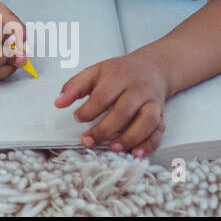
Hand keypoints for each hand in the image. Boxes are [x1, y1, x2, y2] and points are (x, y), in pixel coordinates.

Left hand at [54, 51, 168, 157]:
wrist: (152, 67)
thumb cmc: (120, 72)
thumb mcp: (95, 71)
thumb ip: (75, 86)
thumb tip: (59, 102)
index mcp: (119, 77)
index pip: (103, 96)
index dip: (88, 110)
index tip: (77, 118)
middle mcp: (138, 90)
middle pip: (123, 111)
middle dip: (104, 129)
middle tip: (88, 140)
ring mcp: (152, 103)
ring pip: (146, 122)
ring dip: (130, 138)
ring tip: (113, 148)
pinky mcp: (161, 115)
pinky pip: (158, 131)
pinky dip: (149, 144)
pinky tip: (136, 153)